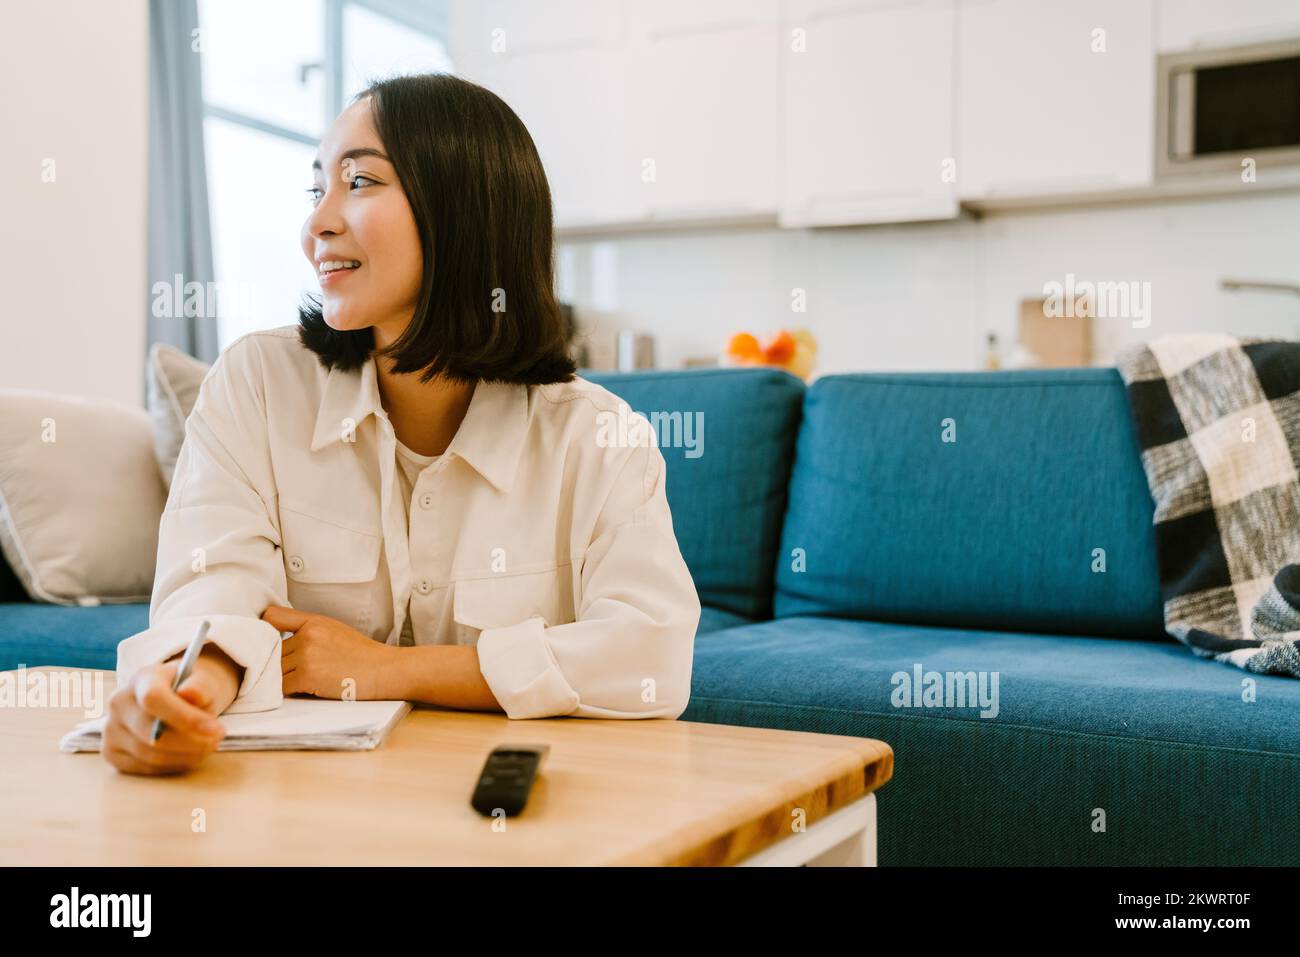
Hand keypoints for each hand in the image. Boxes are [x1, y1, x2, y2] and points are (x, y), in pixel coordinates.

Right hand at [102, 648, 238, 774]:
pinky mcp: (112, 753)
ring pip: (151, 755)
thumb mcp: (203, 680)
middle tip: (218, 739)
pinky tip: (190, 754)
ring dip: (186, 756)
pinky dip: (174, 765)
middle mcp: (119, 703)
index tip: (216, 730)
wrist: (174, 697)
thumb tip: (190, 694)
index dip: (186, 718)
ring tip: (208, 746)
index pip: (154, 699)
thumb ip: (201, 686)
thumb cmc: (191, 688)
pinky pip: (146, 768)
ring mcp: (111, 730)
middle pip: (153, 734)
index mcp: (141, 679)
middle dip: (192, 742)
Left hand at [262, 605, 397, 699]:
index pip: (273, 617)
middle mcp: (308, 636)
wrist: (384, 670)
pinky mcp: (308, 677)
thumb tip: (281, 641)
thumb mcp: (335, 630)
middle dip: (281, 662)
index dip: (264, 630)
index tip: (265, 641)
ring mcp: (307, 656)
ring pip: (277, 670)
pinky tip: (306, 689)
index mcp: (315, 622)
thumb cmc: (363, 654)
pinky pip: (284, 687)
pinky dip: (290, 691)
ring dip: (285, 679)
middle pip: (274, 651)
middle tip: (295, 671)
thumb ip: (309, 631)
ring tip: (304, 681)